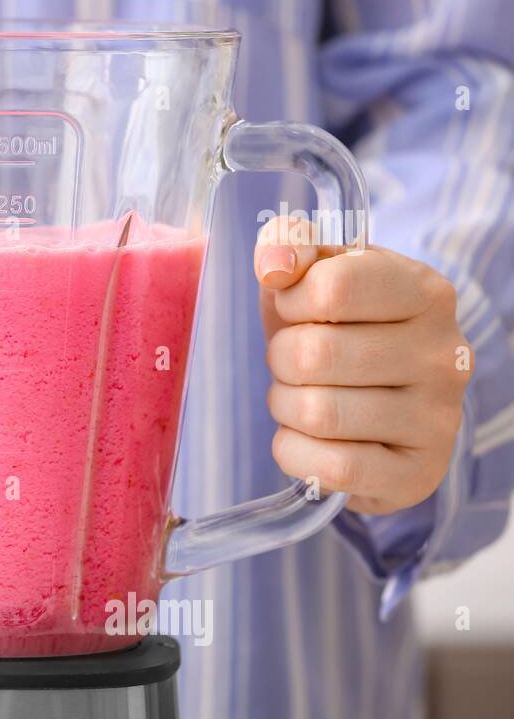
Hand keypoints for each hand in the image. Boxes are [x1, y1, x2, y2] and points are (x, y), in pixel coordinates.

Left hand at [255, 216, 471, 515]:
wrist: (382, 410)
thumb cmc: (340, 331)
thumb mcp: (317, 275)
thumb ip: (290, 244)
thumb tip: (274, 264)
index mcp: (425, 292)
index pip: (334, 286)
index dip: (291, 300)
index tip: (295, 308)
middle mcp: (445, 355)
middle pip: (314, 355)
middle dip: (281, 360)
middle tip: (294, 363)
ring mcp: (438, 419)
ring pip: (318, 413)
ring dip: (286, 407)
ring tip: (302, 398)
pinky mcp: (418, 474)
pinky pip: (331, 468)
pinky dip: (296, 453)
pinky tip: (308, 439)